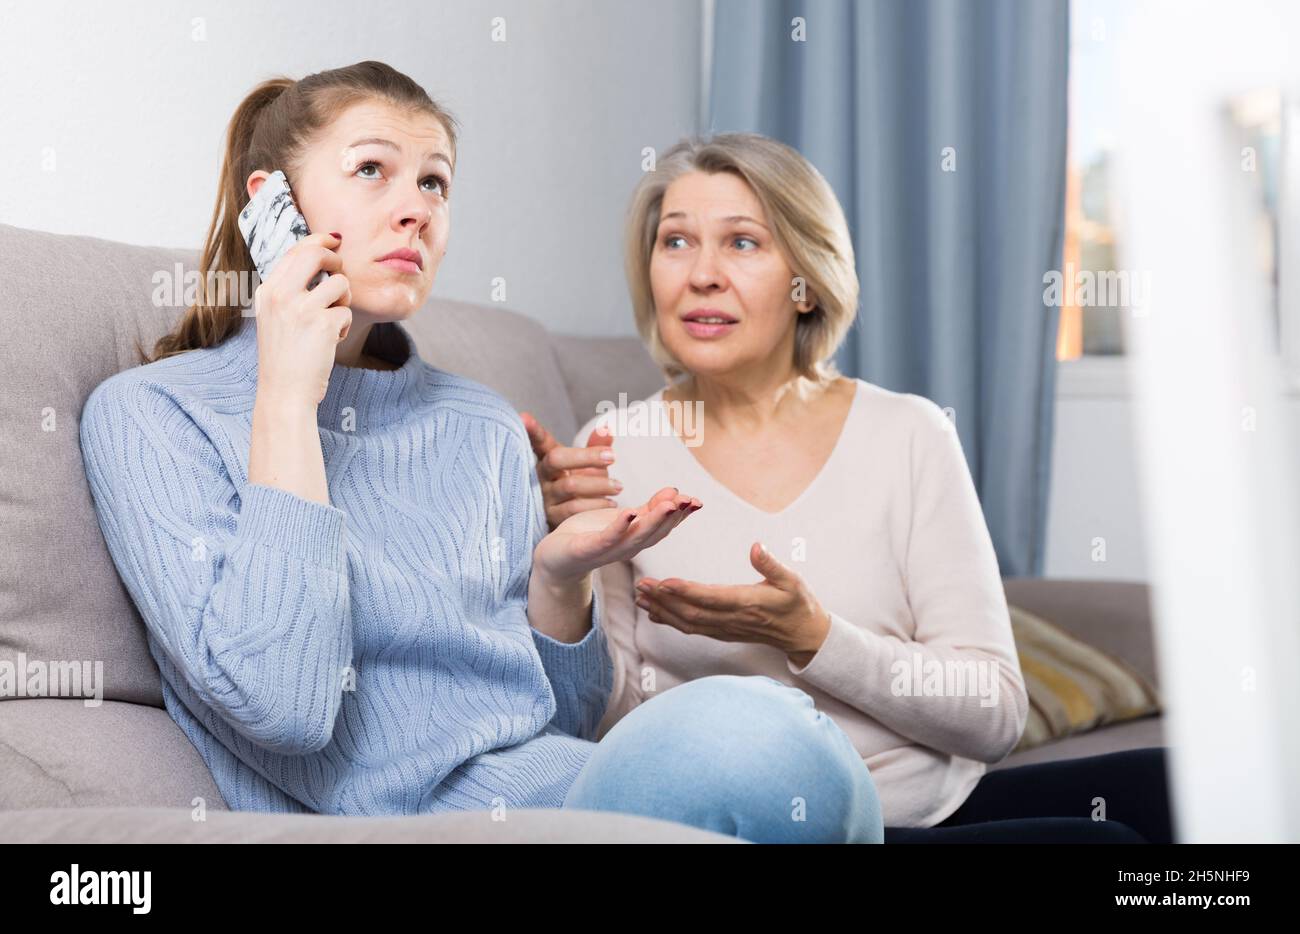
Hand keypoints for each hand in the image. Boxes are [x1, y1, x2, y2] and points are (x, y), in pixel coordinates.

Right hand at [253, 231, 351, 407]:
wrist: (284, 393)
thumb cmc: (286, 356)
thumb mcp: (276, 316)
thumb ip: (291, 288)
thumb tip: (321, 254)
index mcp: (268, 290)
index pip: (296, 250)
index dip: (319, 240)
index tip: (334, 239)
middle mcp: (281, 295)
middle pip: (317, 254)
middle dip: (335, 260)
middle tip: (338, 275)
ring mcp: (301, 309)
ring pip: (340, 283)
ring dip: (343, 301)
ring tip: (331, 321)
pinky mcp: (323, 324)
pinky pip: (346, 311)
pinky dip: (344, 326)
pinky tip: (331, 341)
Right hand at [520, 412, 621, 530]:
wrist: (576, 521)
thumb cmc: (581, 484)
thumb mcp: (588, 465)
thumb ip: (597, 446)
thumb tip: (607, 429)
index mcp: (549, 457)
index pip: (540, 441)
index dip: (532, 430)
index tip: (525, 417)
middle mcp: (542, 475)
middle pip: (556, 459)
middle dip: (587, 456)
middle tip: (612, 457)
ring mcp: (544, 497)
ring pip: (569, 485)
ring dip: (598, 485)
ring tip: (619, 486)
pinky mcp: (550, 518)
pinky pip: (573, 510)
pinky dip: (596, 505)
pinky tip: (610, 504)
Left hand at [532, 486, 700, 583]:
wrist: (554, 558)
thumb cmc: (588, 535)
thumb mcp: (622, 518)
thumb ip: (647, 507)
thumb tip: (675, 491)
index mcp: (636, 538)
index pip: (664, 526)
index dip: (681, 515)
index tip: (697, 502)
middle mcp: (627, 547)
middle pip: (655, 532)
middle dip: (674, 517)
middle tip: (689, 501)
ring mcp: (608, 550)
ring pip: (636, 536)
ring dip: (654, 520)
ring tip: (669, 504)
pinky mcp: (587, 549)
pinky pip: (606, 539)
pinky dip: (619, 527)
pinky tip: (628, 513)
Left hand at [633, 542, 831, 662]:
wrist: (803, 635)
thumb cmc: (798, 604)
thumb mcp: (792, 580)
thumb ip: (771, 564)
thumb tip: (756, 546)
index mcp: (748, 603)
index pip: (711, 598)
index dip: (686, 591)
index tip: (664, 582)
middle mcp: (732, 619)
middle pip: (691, 612)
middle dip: (663, 600)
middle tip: (642, 586)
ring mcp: (726, 629)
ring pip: (688, 623)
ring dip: (662, 611)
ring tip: (641, 598)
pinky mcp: (723, 633)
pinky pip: (693, 629)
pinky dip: (671, 622)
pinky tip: (655, 614)